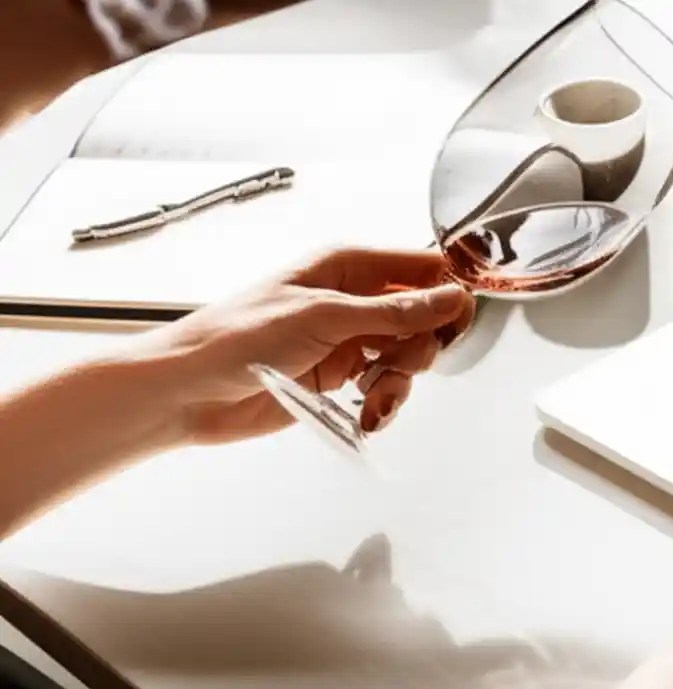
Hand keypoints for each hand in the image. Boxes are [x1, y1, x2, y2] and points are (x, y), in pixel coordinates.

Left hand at [136, 248, 475, 444]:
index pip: (423, 268)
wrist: (189, 391)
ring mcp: (347, 339)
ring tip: (376, 399)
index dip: (448, 294)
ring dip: (400, 382)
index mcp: (347, 265)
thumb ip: (396, 311)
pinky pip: (385, 386)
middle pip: (424, 317)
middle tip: (400, 366)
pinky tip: (366, 413)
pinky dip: (383, 402)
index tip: (455, 324)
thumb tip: (451, 298)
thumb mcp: (326, 317)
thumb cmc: (235, 337)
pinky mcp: (339, 376)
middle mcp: (352, 299)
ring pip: (408, 355)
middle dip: (421, 348)